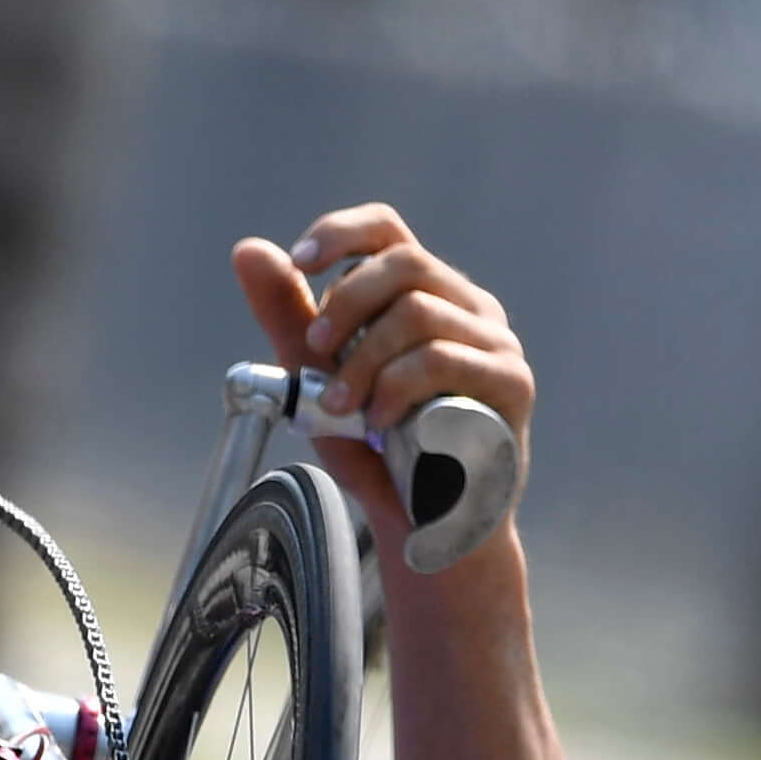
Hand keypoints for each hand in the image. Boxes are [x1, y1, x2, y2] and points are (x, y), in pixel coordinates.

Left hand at [233, 206, 532, 569]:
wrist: (424, 529)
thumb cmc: (378, 453)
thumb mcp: (320, 380)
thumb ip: (288, 319)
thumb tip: (248, 250)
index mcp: (424, 294)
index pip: (387, 230)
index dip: (341, 232)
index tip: (300, 264)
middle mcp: (467, 308)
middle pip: (403, 262)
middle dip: (345, 304)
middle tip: (314, 353)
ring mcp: (496, 342)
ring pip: (419, 312)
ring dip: (365, 360)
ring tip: (343, 409)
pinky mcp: (512, 383)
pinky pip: (446, 359)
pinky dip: (398, 386)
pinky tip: (380, 422)